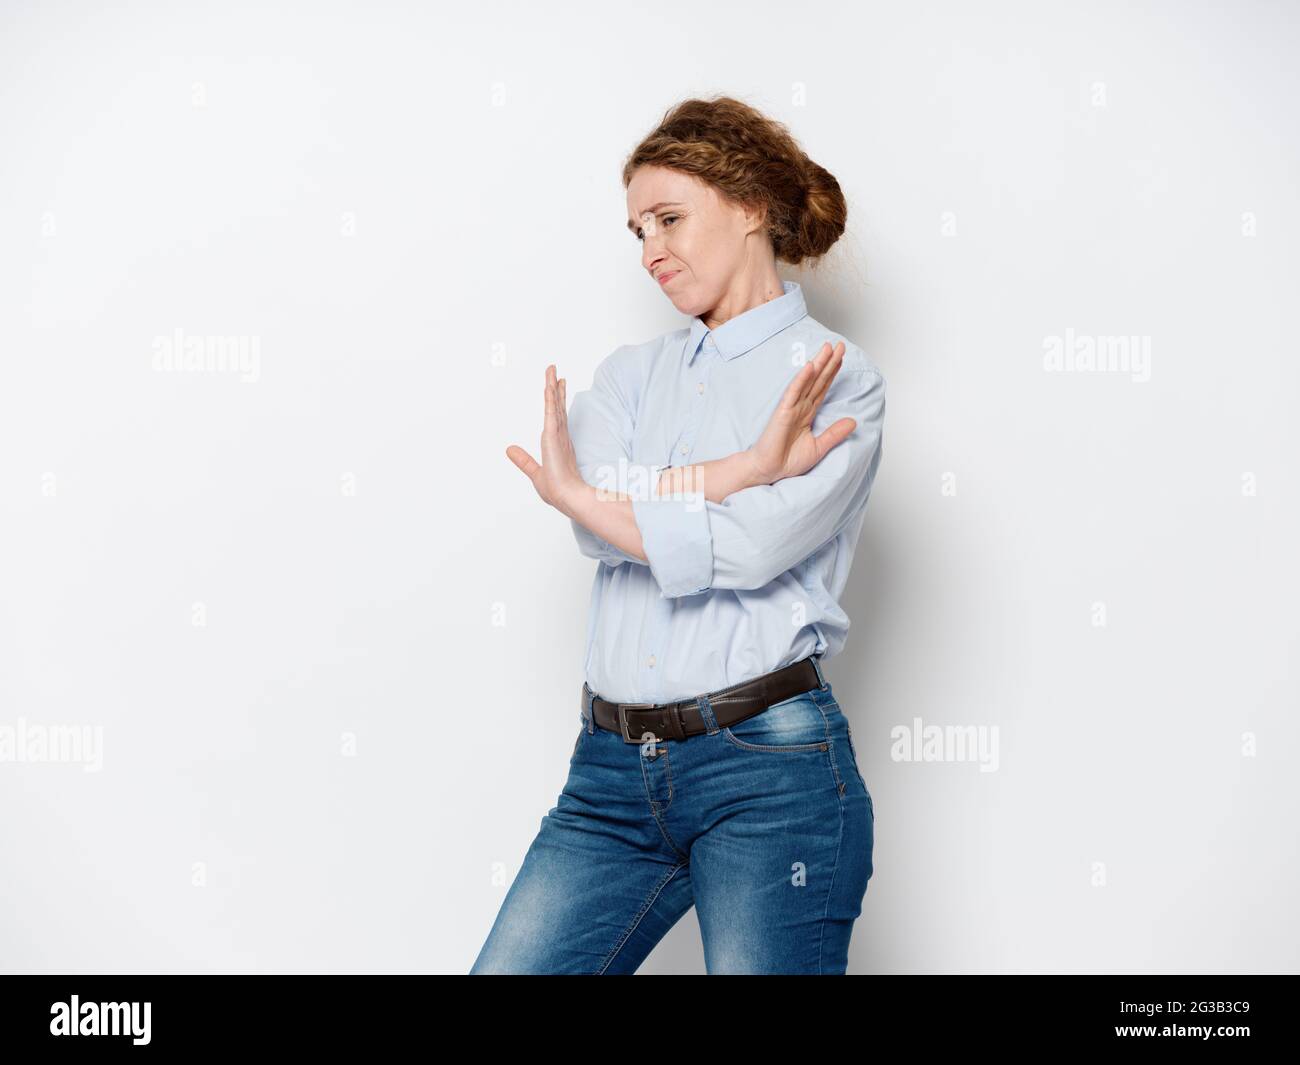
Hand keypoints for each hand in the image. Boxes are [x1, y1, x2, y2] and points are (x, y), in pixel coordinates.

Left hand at [506, 364, 583, 513]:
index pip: (556, 416)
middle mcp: (559, 435)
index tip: (557, 387)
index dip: (557, 400)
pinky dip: (551, 399)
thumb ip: (523, 460)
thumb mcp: (533, 472)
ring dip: (553, 387)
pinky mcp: (554, 435)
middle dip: (556, 388)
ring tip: (552, 371)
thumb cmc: (556, 488)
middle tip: (556, 372)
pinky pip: (551, 412)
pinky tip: (549, 387)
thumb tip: (509, 450)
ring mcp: (557, 434)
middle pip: (557, 406)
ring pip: (555, 405)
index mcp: (557, 442)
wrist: (566, 495)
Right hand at [743, 340, 856, 484]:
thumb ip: (834, 434)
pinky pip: (793, 393)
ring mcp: (791, 408)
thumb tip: (853, 422)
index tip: (841, 358)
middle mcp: (800, 407)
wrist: (769, 471)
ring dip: (818, 365)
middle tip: (840, 345)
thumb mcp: (818, 447)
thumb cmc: (787, 461)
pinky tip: (809, 367)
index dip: (832, 373)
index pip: (822, 389)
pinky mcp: (782, 413)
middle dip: (829, 363)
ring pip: (808, 382)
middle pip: (818, 380)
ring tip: (827, 349)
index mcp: (808, 414)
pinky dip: (801, 380)